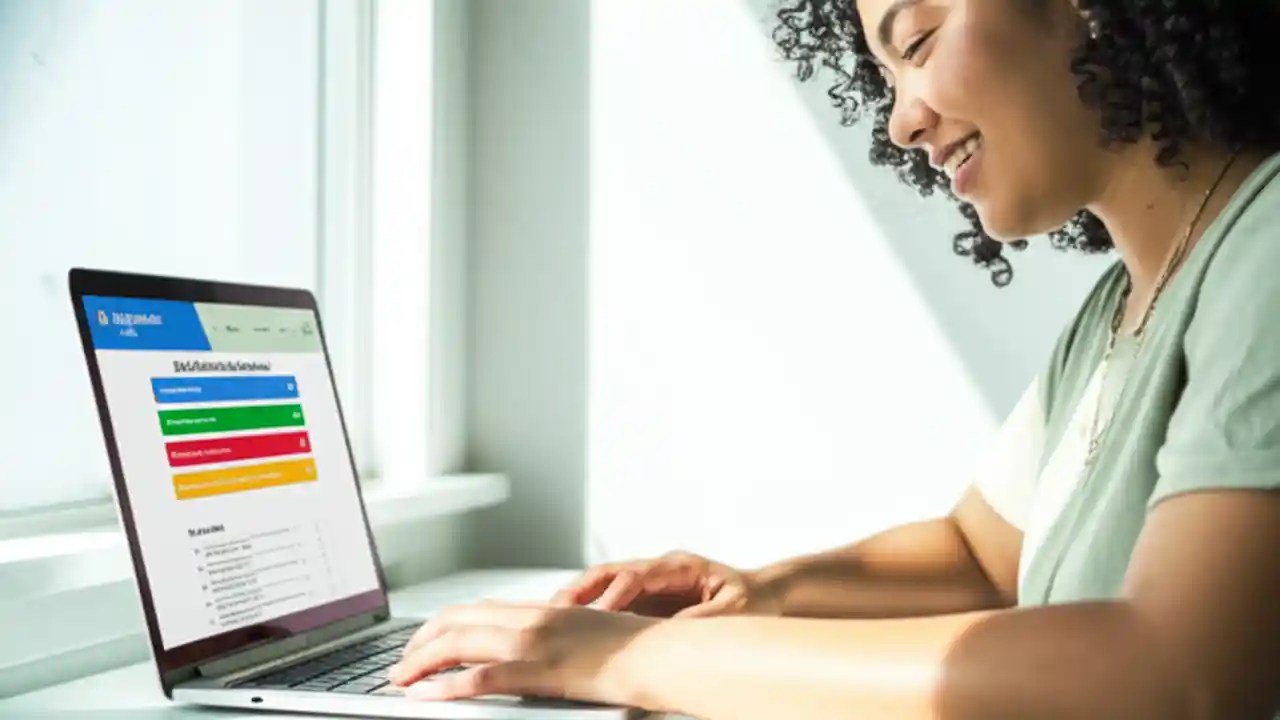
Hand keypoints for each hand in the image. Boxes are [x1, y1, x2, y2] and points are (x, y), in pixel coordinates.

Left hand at [388, 601, 655, 704]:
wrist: (656, 653)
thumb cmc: (630, 649)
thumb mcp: (584, 632)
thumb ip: (553, 635)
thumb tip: (531, 648)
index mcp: (539, 611)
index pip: (475, 610)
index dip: (440, 626)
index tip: (423, 644)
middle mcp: (529, 619)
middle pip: (456, 621)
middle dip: (419, 642)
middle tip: (402, 665)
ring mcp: (532, 643)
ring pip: (458, 643)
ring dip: (420, 662)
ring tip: (401, 679)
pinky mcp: (538, 670)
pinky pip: (480, 678)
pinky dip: (446, 687)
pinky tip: (425, 696)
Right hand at [551, 551, 783, 617]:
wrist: (762, 595)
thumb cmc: (751, 600)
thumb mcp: (734, 611)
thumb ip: (702, 619)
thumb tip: (673, 633)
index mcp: (678, 566)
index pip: (636, 574)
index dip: (614, 595)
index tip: (599, 615)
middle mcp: (658, 570)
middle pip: (609, 573)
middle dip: (581, 591)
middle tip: (556, 611)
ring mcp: (649, 584)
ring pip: (603, 585)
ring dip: (577, 600)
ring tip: (550, 618)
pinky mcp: (645, 601)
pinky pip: (609, 602)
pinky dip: (587, 613)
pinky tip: (570, 628)